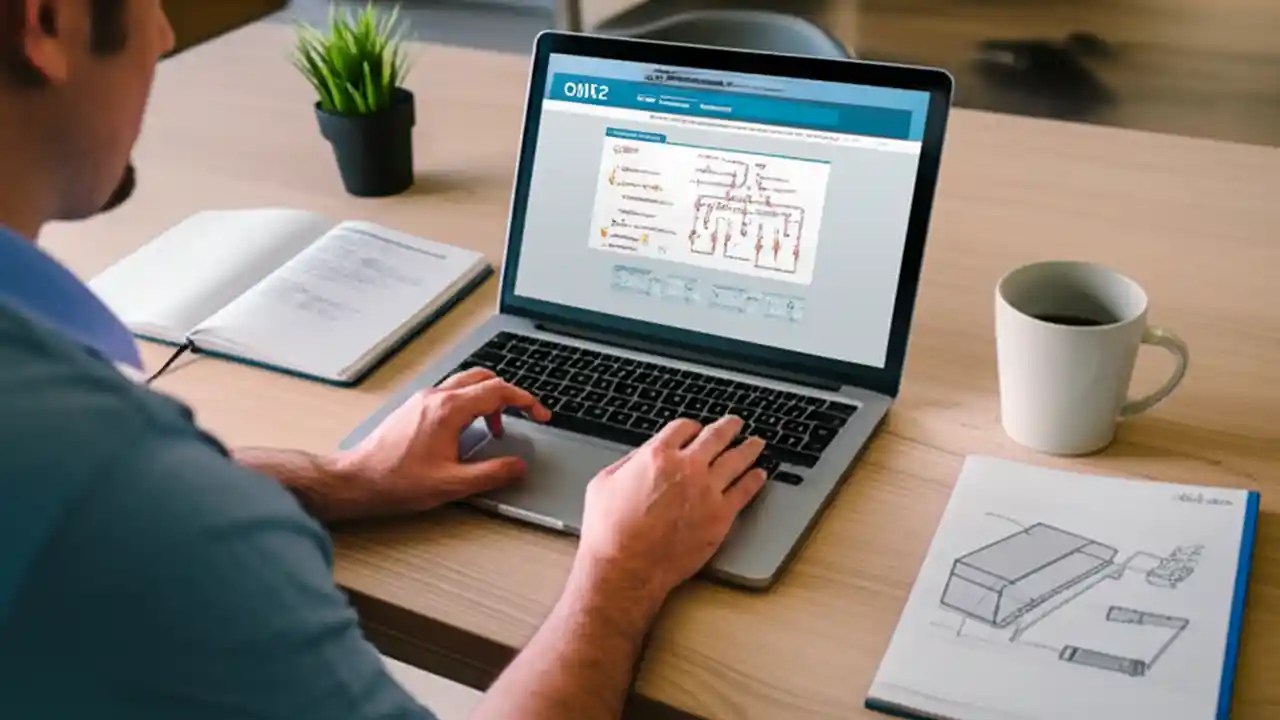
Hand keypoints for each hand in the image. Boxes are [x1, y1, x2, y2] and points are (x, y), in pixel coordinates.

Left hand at [332, 368, 550, 514]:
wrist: (356, 480)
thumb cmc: (396, 480)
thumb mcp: (452, 484)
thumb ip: (492, 474)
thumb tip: (517, 466)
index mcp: (449, 409)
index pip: (498, 391)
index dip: (526, 401)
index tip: (540, 414)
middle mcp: (436, 397)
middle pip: (484, 378)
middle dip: (509, 395)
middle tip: (524, 415)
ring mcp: (423, 400)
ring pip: (466, 384)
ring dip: (487, 400)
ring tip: (495, 428)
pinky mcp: (414, 408)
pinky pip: (450, 394)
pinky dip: (469, 404)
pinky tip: (468, 431)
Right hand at [573, 417, 766, 608]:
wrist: (626, 568)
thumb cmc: (610, 531)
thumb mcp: (603, 483)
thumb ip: (628, 463)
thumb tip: (642, 457)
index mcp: (657, 455)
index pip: (683, 427)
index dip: (691, 426)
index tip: (696, 430)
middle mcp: (686, 467)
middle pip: (715, 436)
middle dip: (728, 427)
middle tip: (735, 424)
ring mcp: (708, 491)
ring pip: (736, 460)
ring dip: (748, 448)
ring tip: (756, 443)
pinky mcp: (721, 516)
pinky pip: (745, 491)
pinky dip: (754, 480)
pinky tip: (759, 475)